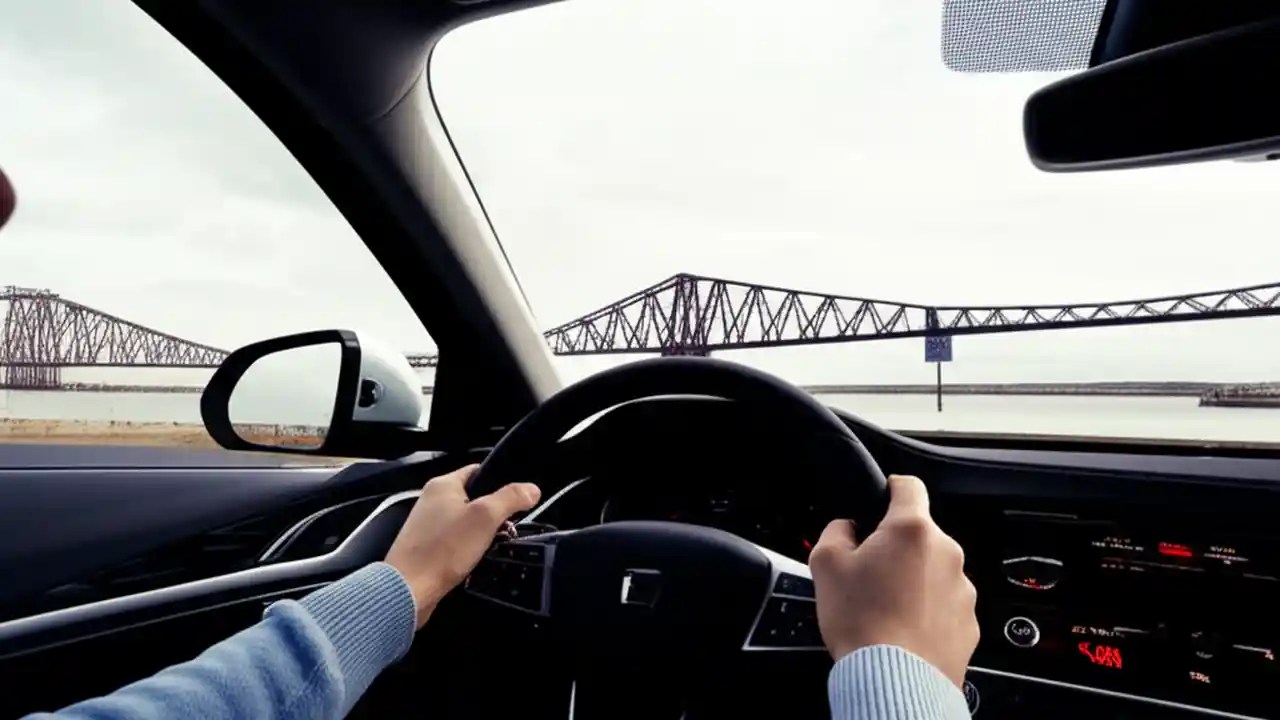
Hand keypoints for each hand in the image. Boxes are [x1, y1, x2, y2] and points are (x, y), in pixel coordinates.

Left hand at [384, 464, 540, 627]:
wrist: (408, 589)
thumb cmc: (445, 548)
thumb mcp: (485, 517)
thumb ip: (510, 498)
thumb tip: (532, 489)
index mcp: (442, 484)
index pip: (478, 471)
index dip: (501, 481)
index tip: (518, 499)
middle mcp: (431, 500)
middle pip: (473, 498)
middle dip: (494, 512)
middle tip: (510, 527)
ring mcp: (426, 525)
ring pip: (465, 521)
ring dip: (482, 532)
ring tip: (496, 544)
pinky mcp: (425, 547)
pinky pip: (454, 540)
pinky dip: (467, 547)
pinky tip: (476, 559)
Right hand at [808, 474, 977, 686]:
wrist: (895, 680)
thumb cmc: (861, 622)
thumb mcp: (825, 565)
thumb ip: (836, 532)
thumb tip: (846, 528)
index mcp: (911, 530)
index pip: (909, 485)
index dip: (890, 488)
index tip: (882, 499)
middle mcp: (946, 552)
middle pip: (919, 535)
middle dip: (896, 548)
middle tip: (868, 574)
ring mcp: (962, 588)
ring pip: (933, 571)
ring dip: (913, 580)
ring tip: (885, 609)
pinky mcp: (970, 621)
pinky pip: (945, 604)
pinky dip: (927, 611)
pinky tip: (904, 629)